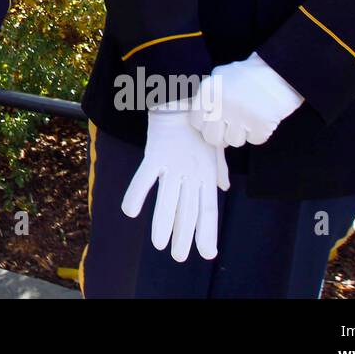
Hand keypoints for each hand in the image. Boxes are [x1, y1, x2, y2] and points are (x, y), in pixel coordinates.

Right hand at [122, 106, 228, 262]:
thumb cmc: (199, 122)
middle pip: (188, 210)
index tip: (207, 253)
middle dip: (184, 236)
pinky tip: (130, 212)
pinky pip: (145, 177)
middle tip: (180, 257)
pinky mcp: (155, 153)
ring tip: (160, 245)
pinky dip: (137, 194)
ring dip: (163, 224)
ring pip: (168, 200)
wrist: (182, 96)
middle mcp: (191, 173)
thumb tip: (224, 189)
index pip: (209, 209)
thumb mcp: (213, 147)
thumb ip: (218, 170)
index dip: (208, 232)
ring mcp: (173, 165)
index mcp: (205, 174)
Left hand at [191, 52, 304, 148]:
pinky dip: (261, 132)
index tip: (218, 121)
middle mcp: (221, 103)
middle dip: (223, 135)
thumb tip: (200, 120)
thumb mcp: (221, 76)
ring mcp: (240, 114)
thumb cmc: (251, 75)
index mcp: (208, 90)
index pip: (196, 122)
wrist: (280, 70)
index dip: (208, 124)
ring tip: (250, 116)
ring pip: (234, 141)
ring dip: (243, 133)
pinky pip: (255, 140)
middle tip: (234, 125)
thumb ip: (209, 96)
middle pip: (212, 138)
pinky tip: (263, 117)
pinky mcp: (260, 122)